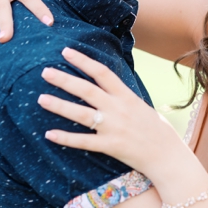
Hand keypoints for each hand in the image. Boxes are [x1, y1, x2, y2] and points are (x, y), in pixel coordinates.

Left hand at [39, 47, 192, 183]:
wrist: (166, 155)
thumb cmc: (156, 130)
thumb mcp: (141, 106)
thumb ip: (123, 97)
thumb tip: (107, 86)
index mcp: (127, 96)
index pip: (102, 73)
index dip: (83, 61)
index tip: (66, 52)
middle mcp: (118, 109)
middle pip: (87, 90)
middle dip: (64, 79)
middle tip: (45, 71)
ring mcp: (113, 128)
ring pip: (81, 114)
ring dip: (59, 106)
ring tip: (41, 99)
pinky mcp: (110, 146)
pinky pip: (83, 141)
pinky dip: (66, 138)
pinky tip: (49, 134)